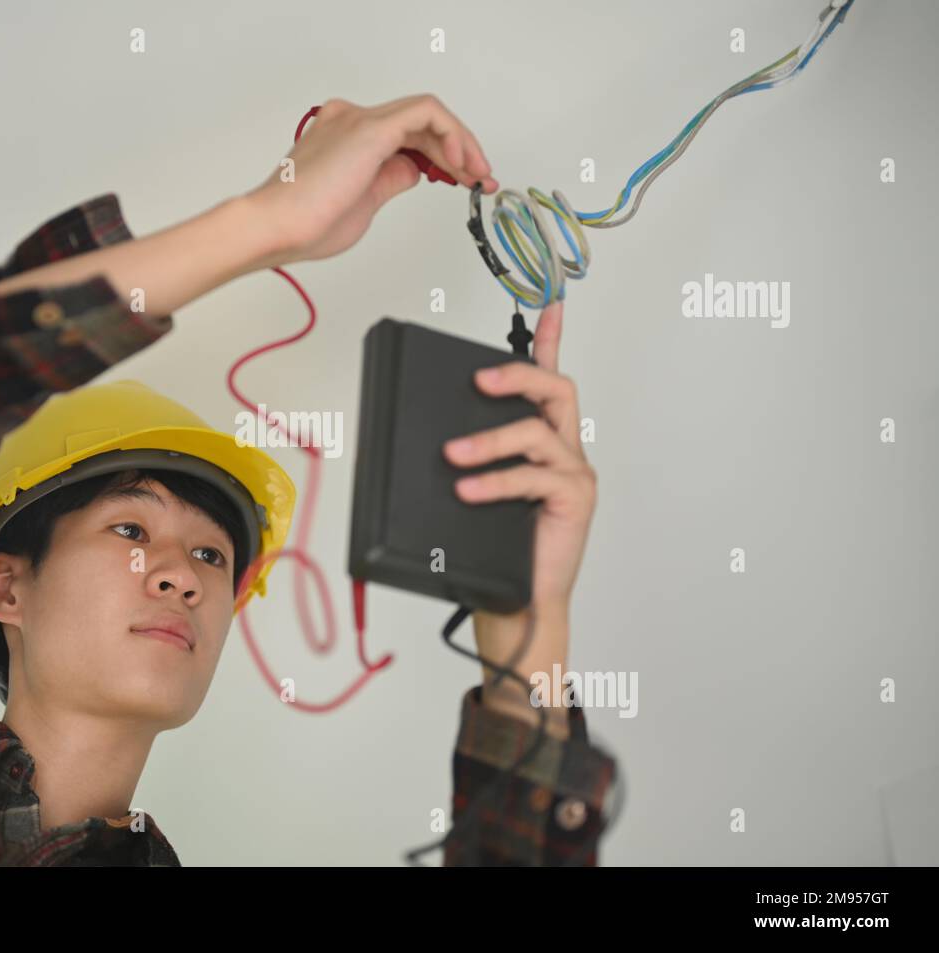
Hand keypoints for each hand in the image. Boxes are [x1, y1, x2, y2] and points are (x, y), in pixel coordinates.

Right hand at [245, 94, 499, 266]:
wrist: (276, 227)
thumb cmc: (305, 225)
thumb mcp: (364, 202)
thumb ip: (390, 180)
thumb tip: (416, 170)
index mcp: (345, 136)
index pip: (407, 135)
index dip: (443, 156)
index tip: (465, 181)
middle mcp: (352, 119)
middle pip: (421, 123)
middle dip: (459, 151)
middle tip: (481, 179)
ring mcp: (360, 119)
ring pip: (427, 114)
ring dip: (460, 143)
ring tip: (477, 175)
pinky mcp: (372, 128)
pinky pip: (425, 113)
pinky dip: (451, 135)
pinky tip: (460, 163)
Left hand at [440, 301, 597, 691]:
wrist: (517, 604)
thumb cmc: (494, 548)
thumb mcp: (472, 493)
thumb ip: (465, 461)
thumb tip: (426, 439)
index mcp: (541, 443)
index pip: (549, 380)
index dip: (550, 339)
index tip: (550, 301)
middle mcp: (563, 451)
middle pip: (555, 389)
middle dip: (516, 375)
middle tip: (477, 382)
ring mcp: (572, 474)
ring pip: (538, 431)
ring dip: (490, 439)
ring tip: (453, 456)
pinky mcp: (573, 500)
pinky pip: (535, 475)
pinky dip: (498, 480)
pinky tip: (469, 490)